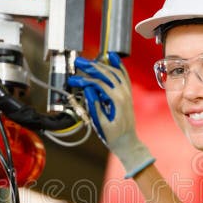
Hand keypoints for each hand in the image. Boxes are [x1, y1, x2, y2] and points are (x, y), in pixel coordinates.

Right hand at [68, 52, 154, 177]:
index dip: (85, 80)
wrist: (128, 143)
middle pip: (108, 74)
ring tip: (90, 60)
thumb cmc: (114, 137)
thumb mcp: (101, 124)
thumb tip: (88, 90)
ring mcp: (128, 93)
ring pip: (116, 73)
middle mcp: (125, 94)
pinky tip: (113, 58)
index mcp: (118, 101)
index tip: (74, 79)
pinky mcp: (128, 95)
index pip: (99, 84)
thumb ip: (95, 106)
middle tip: (79, 61)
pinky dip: (119, 67)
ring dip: (103, 65)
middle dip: (92, 66)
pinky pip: (124, 77)